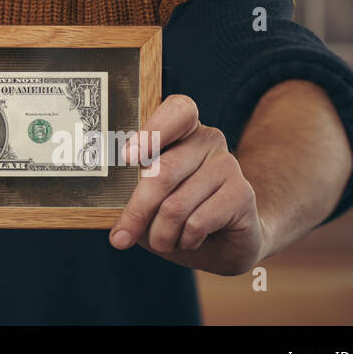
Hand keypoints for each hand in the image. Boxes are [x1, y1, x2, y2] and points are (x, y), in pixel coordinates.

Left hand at [108, 93, 268, 274]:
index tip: (128, 158)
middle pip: (164, 172)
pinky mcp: (242, 193)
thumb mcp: (149, 203)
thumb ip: (131, 195)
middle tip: (121, 238)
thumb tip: (110, 215)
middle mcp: (207, 140)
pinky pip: (197, 222)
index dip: (152, 132)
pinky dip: (185, 240)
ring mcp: (228, 164)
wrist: (225, 242)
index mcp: (182, 130)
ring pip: (176, 205)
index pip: (177, 111)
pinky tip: (190, 240)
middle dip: (137, 211)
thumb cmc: (178, 216)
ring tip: (163, 241)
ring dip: (161, 234)